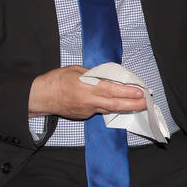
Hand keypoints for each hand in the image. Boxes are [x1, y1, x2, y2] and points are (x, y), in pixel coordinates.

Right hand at [28, 65, 146, 121]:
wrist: (41, 97)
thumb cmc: (56, 80)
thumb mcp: (75, 70)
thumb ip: (92, 75)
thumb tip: (107, 77)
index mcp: (85, 87)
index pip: (111, 90)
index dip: (127, 92)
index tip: (140, 91)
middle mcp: (88, 101)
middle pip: (115, 105)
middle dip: (133, 104)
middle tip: (146, 102)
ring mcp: (86, 111)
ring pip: (109, 110)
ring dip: (124, 107)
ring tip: (137, 104)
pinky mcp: (84, 116)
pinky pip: (99, 111)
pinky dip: (109, 107)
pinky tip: (115, 104)